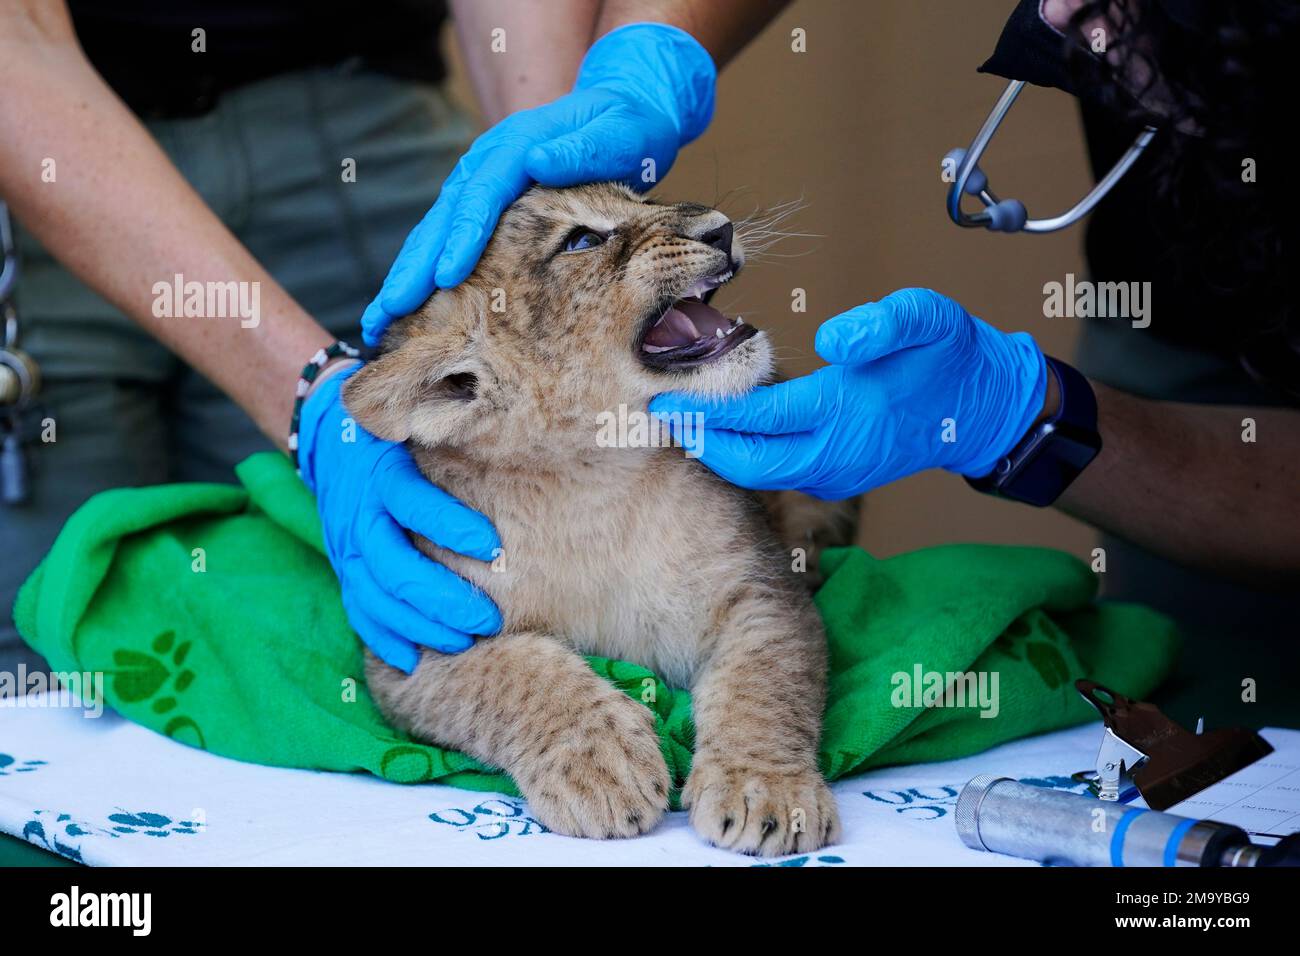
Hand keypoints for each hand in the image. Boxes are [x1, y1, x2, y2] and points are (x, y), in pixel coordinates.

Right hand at [298, 366, 502, 671]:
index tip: (493, 548)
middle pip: (394, 565)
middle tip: (488, 619)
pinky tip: (412, 661)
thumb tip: (511, 440)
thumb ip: (453, 437)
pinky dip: (383, 639)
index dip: (450, 526)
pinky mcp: (343, 569)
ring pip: (376, 597)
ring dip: (419, 626)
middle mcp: (360, 514)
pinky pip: (358, 611)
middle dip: (442, 598)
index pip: (412, 502)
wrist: (333, 443)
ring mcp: (346, 547)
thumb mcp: (416, 427)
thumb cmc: (398, 438)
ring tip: (463, 642)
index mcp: (381, 474)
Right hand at [361, 23, 715, 345]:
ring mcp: (481, 181)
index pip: (481, 195)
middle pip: (444, 216)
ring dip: (406, 274)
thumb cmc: (628, 126)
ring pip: (435, 230)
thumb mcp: (620, 131)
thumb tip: (538, 159)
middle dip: (414, 266)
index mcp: (516, 146)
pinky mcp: (484, 202)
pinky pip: (447, 236)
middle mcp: (487, 161)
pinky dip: (424, 270)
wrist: (624, 109)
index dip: (462, 236)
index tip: (445, 276)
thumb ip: (584, 148)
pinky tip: (405, 305)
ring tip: (379, 319)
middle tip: (389, 310)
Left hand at [649, 288, 1047, 499]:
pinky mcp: (838, 475)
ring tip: (682, 423)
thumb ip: (881, 324)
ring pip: (762, 474)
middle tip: (659, 419)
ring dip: (719, 453)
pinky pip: (778, 473)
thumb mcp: (927, 319)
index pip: (765, 419)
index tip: (668, 401)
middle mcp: (838, 452)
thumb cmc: (949, 355)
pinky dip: (744, 456)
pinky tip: (723, 432)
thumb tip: (830, 340)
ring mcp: (838, 472)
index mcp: (850, 412)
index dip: (713, 412)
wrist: (983, 406)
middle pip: (751, 462)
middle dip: (703, 443)